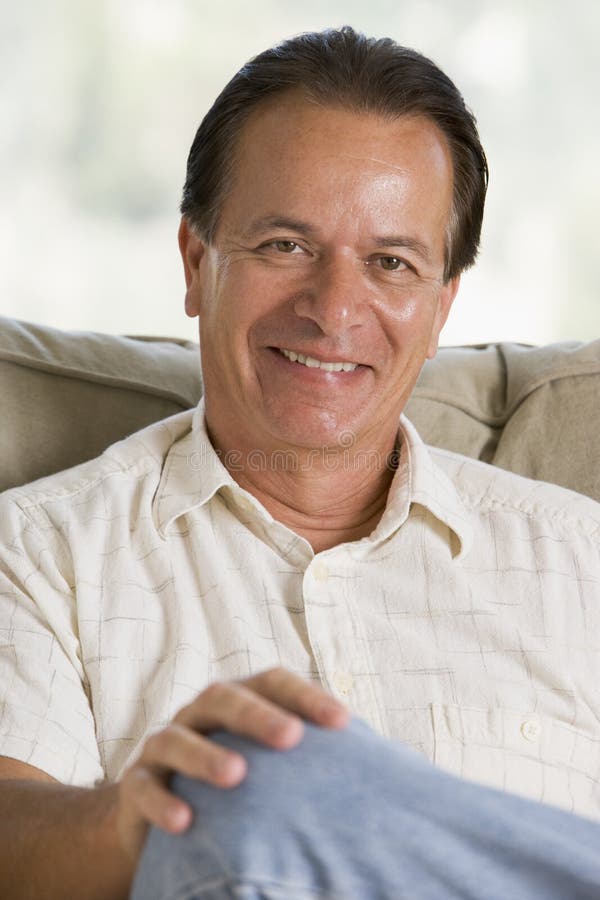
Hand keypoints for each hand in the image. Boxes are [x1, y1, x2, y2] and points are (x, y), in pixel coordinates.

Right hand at [116, 667, 348, 860]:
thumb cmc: (235, 786)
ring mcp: (164, 746)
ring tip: (237, 775)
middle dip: (257, 714)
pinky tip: (184, 822)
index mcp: (238, 702)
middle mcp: (200, 715)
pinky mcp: (137, 785)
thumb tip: (385, 776)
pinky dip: (162, 803)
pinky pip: (144, 788)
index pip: (272, 682)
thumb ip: (308, 761)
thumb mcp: (269, 767)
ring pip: (179, 738)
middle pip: (224, 697)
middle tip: (291, 737)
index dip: (306, 696)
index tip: (343, 722)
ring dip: (206, 755)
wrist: (161, 814)